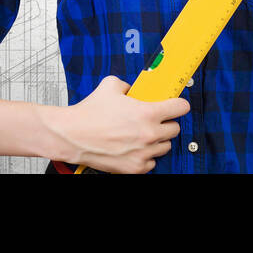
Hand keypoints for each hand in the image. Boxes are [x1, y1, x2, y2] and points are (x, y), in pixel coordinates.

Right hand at [46, 75, 189, 173]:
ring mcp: (143, 153)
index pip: (181, 108)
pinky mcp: (134, 168)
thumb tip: (134, 88)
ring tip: (143, 135)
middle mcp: (149, 134)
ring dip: (158, 140)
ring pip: (165, 146)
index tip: (176, 105)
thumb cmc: (88, 113)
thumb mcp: (110, 86)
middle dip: (167, 123)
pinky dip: (147, 156)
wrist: (70, 136)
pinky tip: (136, 149)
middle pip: (175, 129)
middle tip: (155, 120)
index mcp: (147, 113)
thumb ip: (128, 85)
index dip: (179, 104)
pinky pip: (152, 162)